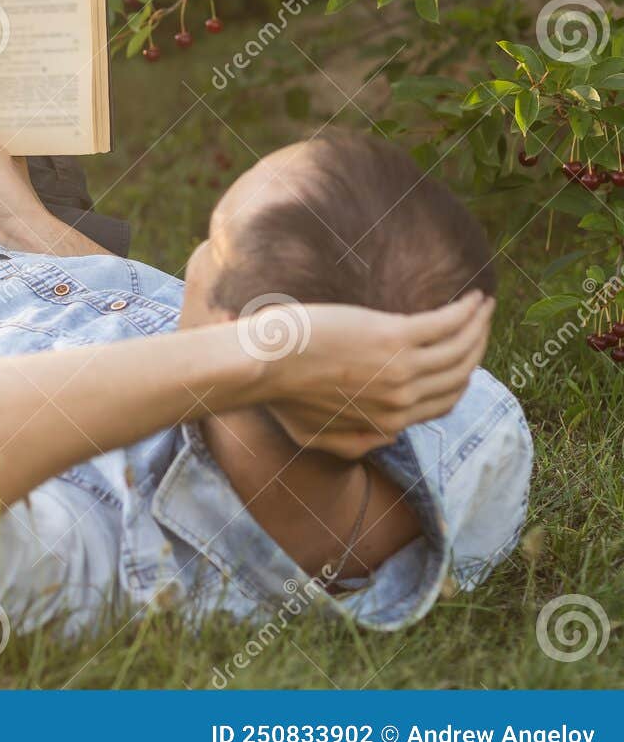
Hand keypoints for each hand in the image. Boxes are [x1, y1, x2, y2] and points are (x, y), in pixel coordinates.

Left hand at [254, 292, 495, 458]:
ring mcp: (401, 369)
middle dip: (475, 350)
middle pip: (457, 377)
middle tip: (481, 326)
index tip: (463, 360)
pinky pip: (445, 325)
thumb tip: (383, 439)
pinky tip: (473, 299)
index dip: (458, 383)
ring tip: (483, 307)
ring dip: (478, 327)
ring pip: (458, 349)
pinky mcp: (393, 338)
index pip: (440, 405)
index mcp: (387, 423)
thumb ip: (352, 442)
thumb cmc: (276, 395)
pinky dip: (465, 312)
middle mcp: (402, 400)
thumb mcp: (314, 436)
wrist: (259, 367)